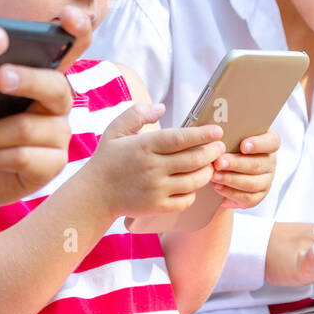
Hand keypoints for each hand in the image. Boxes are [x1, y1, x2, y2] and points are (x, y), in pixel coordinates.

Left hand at [0, 12, 86, 213]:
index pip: (74, 46)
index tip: (68, 15)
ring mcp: (59, 135)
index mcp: (41, 74)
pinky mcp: (52, 165)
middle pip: (56, 85)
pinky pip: (24, 156)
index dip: (78, 29)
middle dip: (27, 79)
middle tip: (0, 77)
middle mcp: (58, 102)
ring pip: (27, 127)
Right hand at [82, 105, 225, 220]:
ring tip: (210, 164)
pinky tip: (193, 184)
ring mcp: (156, 190)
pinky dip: (194, 192)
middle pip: (193, 160)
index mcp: (143, 146)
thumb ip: (136, 114)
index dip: (201, 134)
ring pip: (194, 181)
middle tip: (220, 146)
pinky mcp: (158, 207)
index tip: (217, 130)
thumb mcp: (115, 131)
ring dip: (207, 172)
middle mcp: (152, 168)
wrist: (93, 195)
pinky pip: (186, 200)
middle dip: (212, 152)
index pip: (179, 139)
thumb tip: (161, 107)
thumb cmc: (107, 159)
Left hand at [210, 129, 279, 209]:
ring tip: (214, 176)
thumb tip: (216, 129)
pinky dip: (231, 193)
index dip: (259, 144)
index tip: (243, 146)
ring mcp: (266, 179)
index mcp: (267, 141)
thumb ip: (227, 131)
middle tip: (219, 162)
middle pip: (259, 164)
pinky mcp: (259, 195)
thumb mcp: (227, 134)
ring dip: (232, 180)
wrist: (221, 166)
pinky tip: (218, 187)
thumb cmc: (225, 145)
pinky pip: (249, 198)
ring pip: (253, 183)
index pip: (272, 142)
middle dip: (237, 164)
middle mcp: (270, 160)